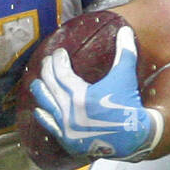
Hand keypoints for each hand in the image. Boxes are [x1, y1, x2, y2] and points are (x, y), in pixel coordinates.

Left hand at [30, 24, 160, 160]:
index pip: (61, 74)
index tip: (58, 53)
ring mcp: (67, 127)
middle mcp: (69, 112)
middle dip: (47, 72)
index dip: (58, 61)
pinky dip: (44, 117)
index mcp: (80, 96)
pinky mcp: (68, 139)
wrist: (134, 138)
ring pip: (47, 106)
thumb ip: (125, 52)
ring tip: (36, 83)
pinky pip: (51, 126)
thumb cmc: (129, 105)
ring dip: (41, 93)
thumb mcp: (126, 77)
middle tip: (47, 62)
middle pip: (51, 87)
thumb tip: (125, 30)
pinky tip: (39, 110)